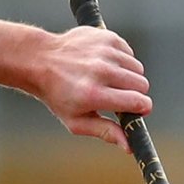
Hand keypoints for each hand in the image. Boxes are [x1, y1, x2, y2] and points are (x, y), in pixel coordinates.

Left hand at [37, 26, 150, 147]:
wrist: (40, 60)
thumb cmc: (58, 95)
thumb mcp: (76, 121)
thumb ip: (105, 132)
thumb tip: (129, 146)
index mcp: (93, 94)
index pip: (137, 101)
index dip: (143, 108)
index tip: (139, 110)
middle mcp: (100, 70)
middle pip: (142, 84)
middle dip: (136, 93)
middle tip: (120, 96)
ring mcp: (103, 51)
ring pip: (137, 68)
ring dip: (129, 76)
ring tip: (111, 80)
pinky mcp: (105, 37)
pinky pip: (130, 52)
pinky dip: (123, 60)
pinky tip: (106, 64)